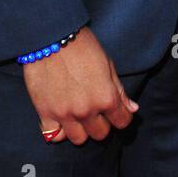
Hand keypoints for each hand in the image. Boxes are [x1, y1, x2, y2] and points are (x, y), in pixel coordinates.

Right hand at [23, 27, 138, 145]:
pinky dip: (59, 131)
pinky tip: (62, 119)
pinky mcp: (45, 113)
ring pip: (79, 139)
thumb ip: (119, 90)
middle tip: (96, 112)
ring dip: (81, 129)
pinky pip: (53, 136)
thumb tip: (132, 108)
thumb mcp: (108, 65)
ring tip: (78, 115)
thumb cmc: (83, 47)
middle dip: (102, 124)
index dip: (121, 116)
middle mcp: (86, 110)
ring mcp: (65, 114)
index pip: (122, 121)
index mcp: (106, 97)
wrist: (52, 37)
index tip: (116, 111)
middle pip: (100, 134)